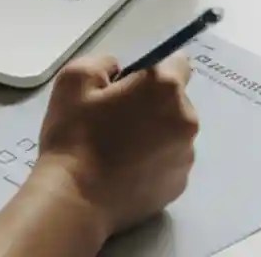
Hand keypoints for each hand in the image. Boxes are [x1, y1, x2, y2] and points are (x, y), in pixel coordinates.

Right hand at [30, 53, 197, 238]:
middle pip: (174, 100)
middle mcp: (186, 120)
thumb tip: (118, 70)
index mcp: (164, 89)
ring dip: (153, 132)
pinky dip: (152, 160)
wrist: (76, 198)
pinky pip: (168, 161)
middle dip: (150, 102)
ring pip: (172, 132)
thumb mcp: (74, 79)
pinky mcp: (179, 184)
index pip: (177, 62)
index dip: (150, 69)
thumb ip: (102, 62)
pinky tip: (124, 169)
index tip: (127, 83)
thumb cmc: (74, 135)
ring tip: (117, 148)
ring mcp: (186, 156)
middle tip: (113, 118)